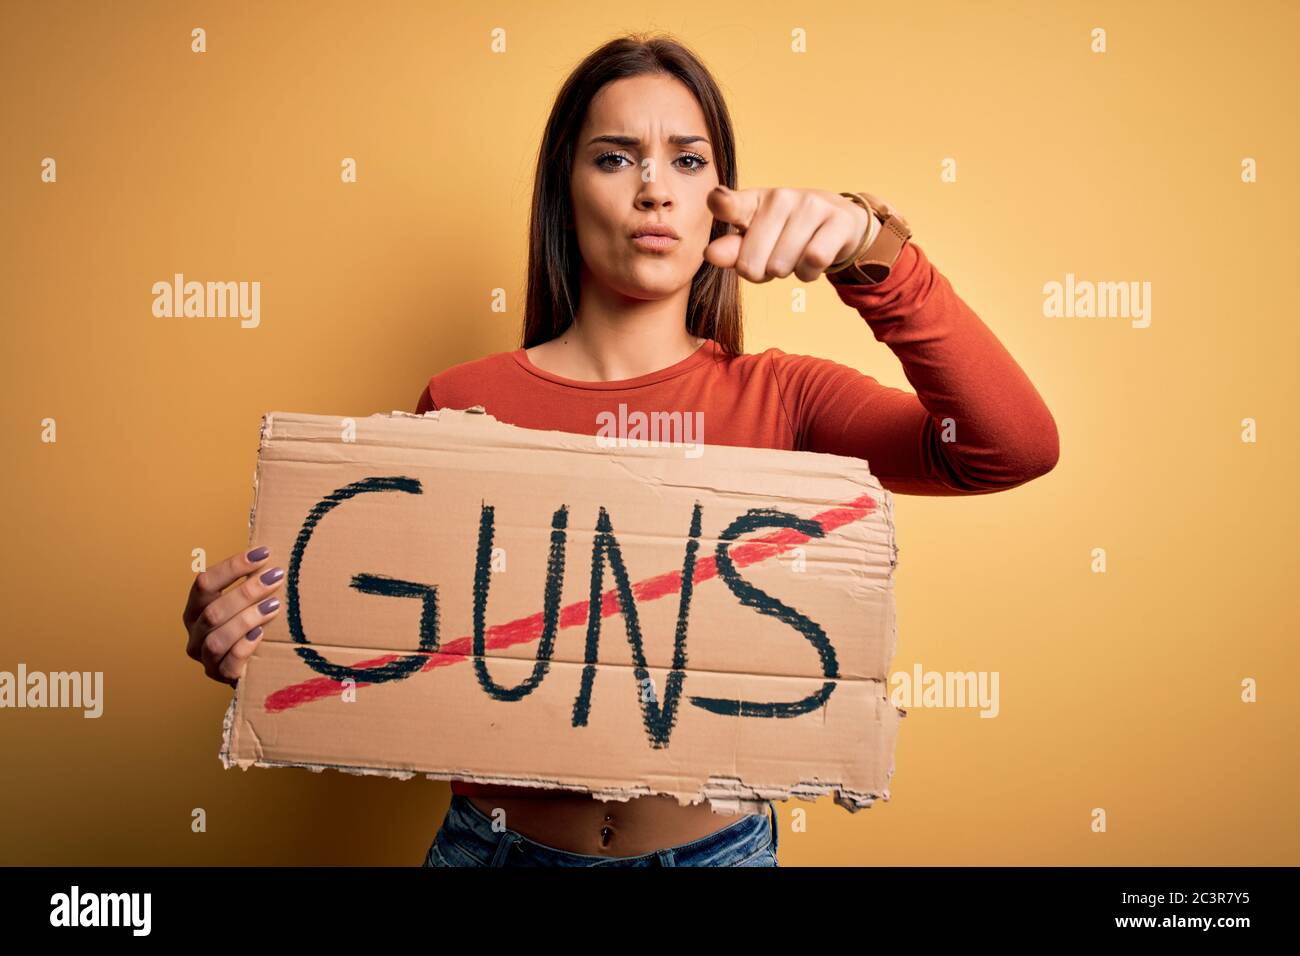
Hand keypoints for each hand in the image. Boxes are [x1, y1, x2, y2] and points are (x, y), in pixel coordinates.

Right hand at [182, 546, 284, 686]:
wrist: (253, 664)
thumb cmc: (249, 624)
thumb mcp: (244, 602)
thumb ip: (249, 581)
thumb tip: (270, 553)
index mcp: (195, 609)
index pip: (204, 583)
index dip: (232, 566)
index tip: (263, 553)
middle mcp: (194, 633)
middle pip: (213, 610)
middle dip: (246, 591)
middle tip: (276, 577)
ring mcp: (205, 657)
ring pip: (217, 638)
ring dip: (247, 618)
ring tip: (274, 604)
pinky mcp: (221, 675)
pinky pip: (228, 664)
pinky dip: (243, 648)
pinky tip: (260, 634)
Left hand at [704, 185, 872, 282]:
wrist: (841, 224)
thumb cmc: (788, 234)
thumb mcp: (757, 241)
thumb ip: (732, 250)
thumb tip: (710, 254)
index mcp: (753, 201)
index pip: (729, 203)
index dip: (721, 203)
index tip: (717, 200)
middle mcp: (779, 198)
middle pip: (750, 264)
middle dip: (762, 272)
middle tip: (777, 256)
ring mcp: (810, 205)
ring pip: (781, 266)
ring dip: (788, 272)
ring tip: (797, 255)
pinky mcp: (838, 220)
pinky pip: (811, 262)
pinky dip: (808, 274)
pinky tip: (812, 261)